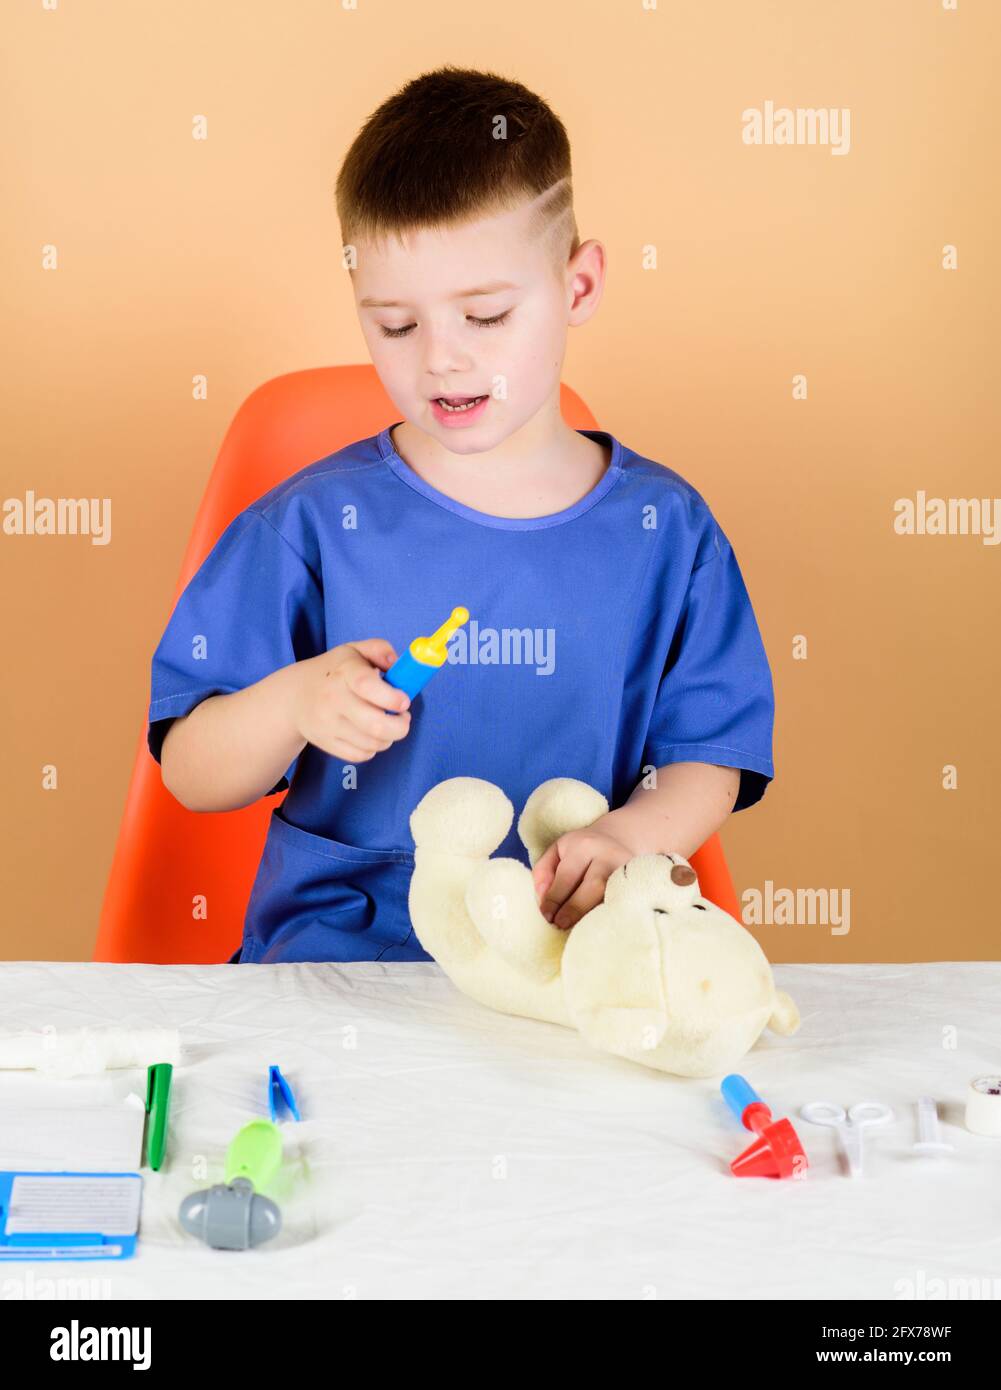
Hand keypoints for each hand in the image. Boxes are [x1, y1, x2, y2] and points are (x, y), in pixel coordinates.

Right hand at [291, 639, 411, 761]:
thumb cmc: (335, 671)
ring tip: (388, 724)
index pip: (366, 685)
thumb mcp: (355, 650)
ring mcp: (327, 724)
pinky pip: (360, 755)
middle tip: (404, 718)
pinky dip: (373, 748)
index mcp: (343, 672)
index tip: (405, 701)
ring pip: (372, 743)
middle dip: (400, 726)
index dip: (391, 697)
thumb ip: (381, 650)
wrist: (295, 696)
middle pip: (375, 724)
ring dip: (390, 737)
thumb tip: (398, 665)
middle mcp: (333, 699)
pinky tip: (371, 735)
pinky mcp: (325, 743)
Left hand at [531, 810, 648, 931]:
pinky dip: (613, 916)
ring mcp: (629, 869)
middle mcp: (609, 855)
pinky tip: (602, 927)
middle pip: (595, 885)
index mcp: (585, 845)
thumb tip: (542, 898)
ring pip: (614, 895)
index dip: (555, 898)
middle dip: (575, 908)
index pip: (567, 875)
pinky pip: (627, 901)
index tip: (547, 916)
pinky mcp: (641, 882)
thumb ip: (543, 872)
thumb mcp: (557, 851)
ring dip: (595, 916)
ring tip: (580, 931)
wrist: (620, 838)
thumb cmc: (581, 851)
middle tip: (560, 925)